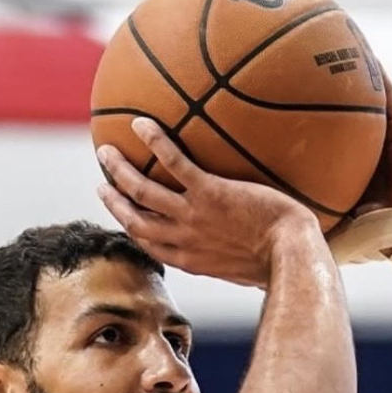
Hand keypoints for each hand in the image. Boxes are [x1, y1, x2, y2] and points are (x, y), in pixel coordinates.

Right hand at [96, 118, 321, 288]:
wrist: (290, 255)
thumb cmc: (280, 263)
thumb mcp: (246, 269)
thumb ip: (231, 257)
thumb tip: (241, 250)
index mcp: (191, 260)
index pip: (150, 245)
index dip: (131, 229)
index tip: (122, 214)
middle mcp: (184, 239)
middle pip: (135, 220)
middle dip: (114, 203)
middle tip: (101, 184)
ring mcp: (193, 215)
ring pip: (142, 191)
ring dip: (120, 171)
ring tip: (106, 151)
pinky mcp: (209, 192)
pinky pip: (174, 162)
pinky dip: (155, 142)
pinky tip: (141, 122)